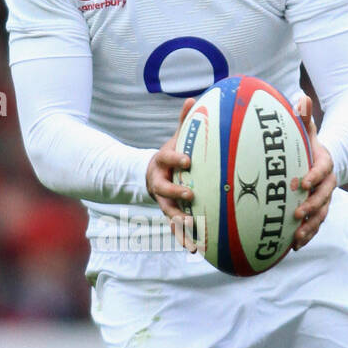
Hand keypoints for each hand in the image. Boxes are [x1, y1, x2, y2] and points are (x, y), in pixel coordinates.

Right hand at [147, 97, 197, 248]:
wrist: (151, 175)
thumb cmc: (171, 155)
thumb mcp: (175, 138)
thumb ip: (184, 122)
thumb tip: (194, 99)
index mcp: (161, 163)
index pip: (167, 159)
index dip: (176, 159)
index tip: (188, 160)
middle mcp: (159, 184)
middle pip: (164, 190)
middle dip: (176, 193)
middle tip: (191, 195)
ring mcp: (162, 201)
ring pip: (168, 213)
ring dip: (179, 223)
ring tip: (191, 230)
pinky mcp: (169, 213)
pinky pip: (176, 228)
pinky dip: (184, 237)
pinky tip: (196, 248)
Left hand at [291, 94, 335, 249]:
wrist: (323, 161)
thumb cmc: (309, 144)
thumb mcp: (307, 129)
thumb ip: (304, 117)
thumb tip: (300, 97)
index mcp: (325, 163)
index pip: (323, 170)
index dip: (314, 176)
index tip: (301, 182)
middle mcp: (328, 184)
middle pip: (324, 197)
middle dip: (311, 206)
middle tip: (296, 213)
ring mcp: (325, 199)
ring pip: (321, 215)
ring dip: (310, 227)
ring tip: (296, 237)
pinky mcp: (318, 211)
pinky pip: (315, 225)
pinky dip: (307, 236)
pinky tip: (293, 247)